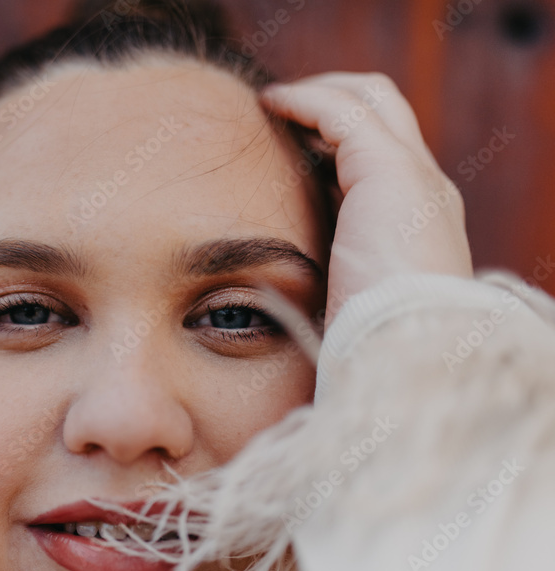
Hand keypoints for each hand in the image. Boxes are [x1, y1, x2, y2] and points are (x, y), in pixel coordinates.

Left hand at [260, 72, 473, 327]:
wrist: (404, 356)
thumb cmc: (367, 347)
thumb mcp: (342, 308)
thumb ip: (325, 283)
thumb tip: (267, 295)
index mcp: (418, 223)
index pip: (384, 157)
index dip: (336, 144)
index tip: (287, 148)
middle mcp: (424, 191)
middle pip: (387, 115)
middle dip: (332, 104)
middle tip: (280, 112)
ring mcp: (414, 176)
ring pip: (371, 100)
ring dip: (318, 92)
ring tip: (272, 102)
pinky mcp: (390, 170)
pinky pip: (342, 111)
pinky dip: (304, 100)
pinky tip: (269, 104)